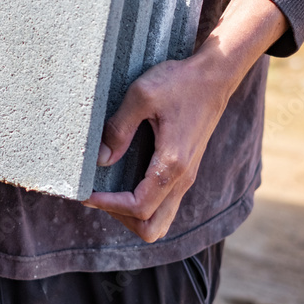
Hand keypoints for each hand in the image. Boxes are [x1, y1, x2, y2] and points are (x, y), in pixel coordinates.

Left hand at [83, 0, 287, 241]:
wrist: (215, 75)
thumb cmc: (180, 82)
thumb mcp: (142, 95)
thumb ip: (119, 128)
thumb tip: (102, 159)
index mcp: (172, 165)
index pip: (139, 207)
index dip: (109, 205)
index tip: (87, 193)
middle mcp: (182, 178)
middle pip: (152, 228)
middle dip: (122, 218)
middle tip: (100, 196)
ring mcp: (187, 177)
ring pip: (161, 220)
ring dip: (134, 215)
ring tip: (111, 192)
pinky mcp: (186, 170)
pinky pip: (165, 203)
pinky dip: (144, 204)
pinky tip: (126, 180)